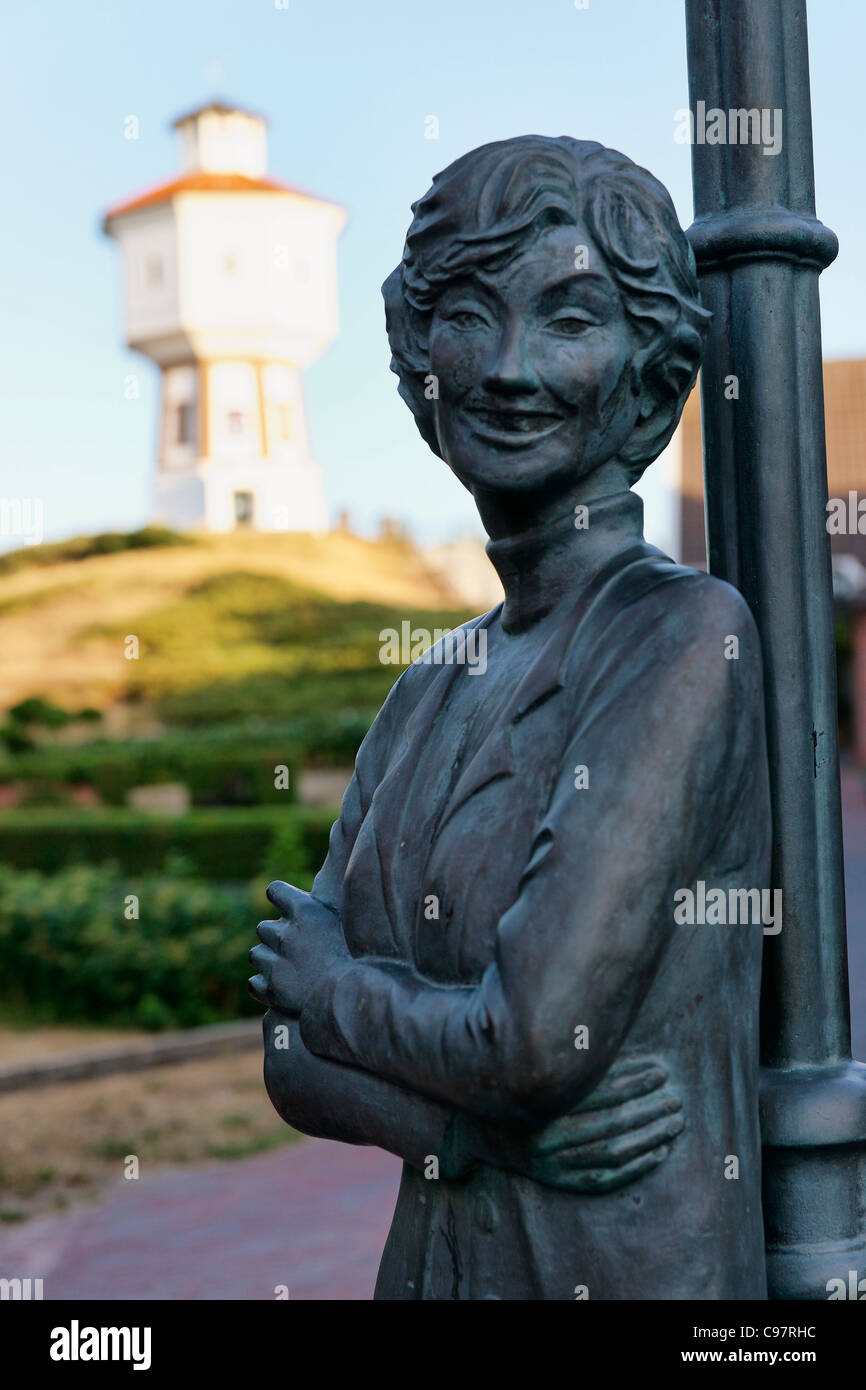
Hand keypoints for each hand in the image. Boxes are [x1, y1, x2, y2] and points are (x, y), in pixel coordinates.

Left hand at [249, 881, 349, 1016]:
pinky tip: (284, 987)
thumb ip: (336, 903)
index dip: (278, 897)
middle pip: (264, 927)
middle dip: (275, 937)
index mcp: (304, 910)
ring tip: (291, 970)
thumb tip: (348, 849)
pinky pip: (255, 982)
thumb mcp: (352, 919)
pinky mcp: (270, 989)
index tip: (281, 901)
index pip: (274, 891)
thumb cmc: (362, 956)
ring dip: (268, 960)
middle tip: (297, 949)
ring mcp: (274, 962)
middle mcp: (284, 933)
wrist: (356, 1000)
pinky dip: (265, 985)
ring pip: (256, 954)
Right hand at [476, 1058, 684, 1192]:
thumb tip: (613, 1027)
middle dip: (648, 1111)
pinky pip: (602, 1179)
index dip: (633, 1081)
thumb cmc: (509, 1081)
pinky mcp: (555, 1181)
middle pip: (609, 1124)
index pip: (596, 1091)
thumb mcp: (530, 1059)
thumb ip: (568, 1050)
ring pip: (610, 1154)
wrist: (472, 1125)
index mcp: (538, 1101)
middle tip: (676, 1099)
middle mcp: (543, 1135)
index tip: (661, 1070)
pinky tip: (658, 1152)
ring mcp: (549, 1163)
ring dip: (648, 1138)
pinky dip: (635, 1168)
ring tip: (674, 1123)